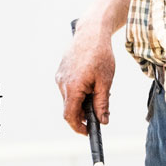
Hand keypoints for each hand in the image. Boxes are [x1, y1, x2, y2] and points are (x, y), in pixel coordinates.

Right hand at [56, 18, 117, 133]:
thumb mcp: (106, 82)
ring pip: (69, 98)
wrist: (90, 33)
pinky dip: (78, 91)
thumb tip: (103, 121)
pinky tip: (91, 82)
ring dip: (82, 101)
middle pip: (70, 108)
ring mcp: (60, 78)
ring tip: (98, 92)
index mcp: (72, 88)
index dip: (78, 127)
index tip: (88, 132)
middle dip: (83, 114)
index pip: (70, 115)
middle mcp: (62, 84)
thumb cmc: (100, 55)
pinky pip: (68, 88)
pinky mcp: (61, 72)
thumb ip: (102, 103)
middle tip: (100, 113)